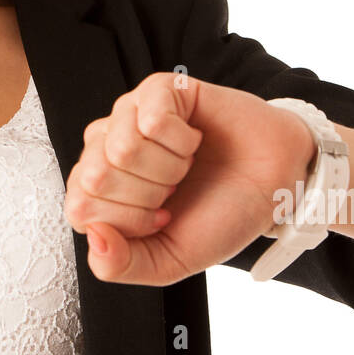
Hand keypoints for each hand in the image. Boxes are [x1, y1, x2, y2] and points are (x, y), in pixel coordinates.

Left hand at [63, 72, 317, 285]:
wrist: (273, 186)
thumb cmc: (218, 217)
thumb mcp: (167, 260)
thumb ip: (119, 265)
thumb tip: (94, 235)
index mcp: (95, 190)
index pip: (79, 209)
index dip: (130, 223)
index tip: (162, 218)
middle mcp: (103, 147)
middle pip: (96, 177)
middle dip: (148, 196)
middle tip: (176, 190)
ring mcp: (128, 114)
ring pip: (122, 147)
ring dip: (169, 167)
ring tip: (187, 165)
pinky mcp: (158, 89)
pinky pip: (151, 118)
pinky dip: (183, 141)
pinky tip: (195, 141)